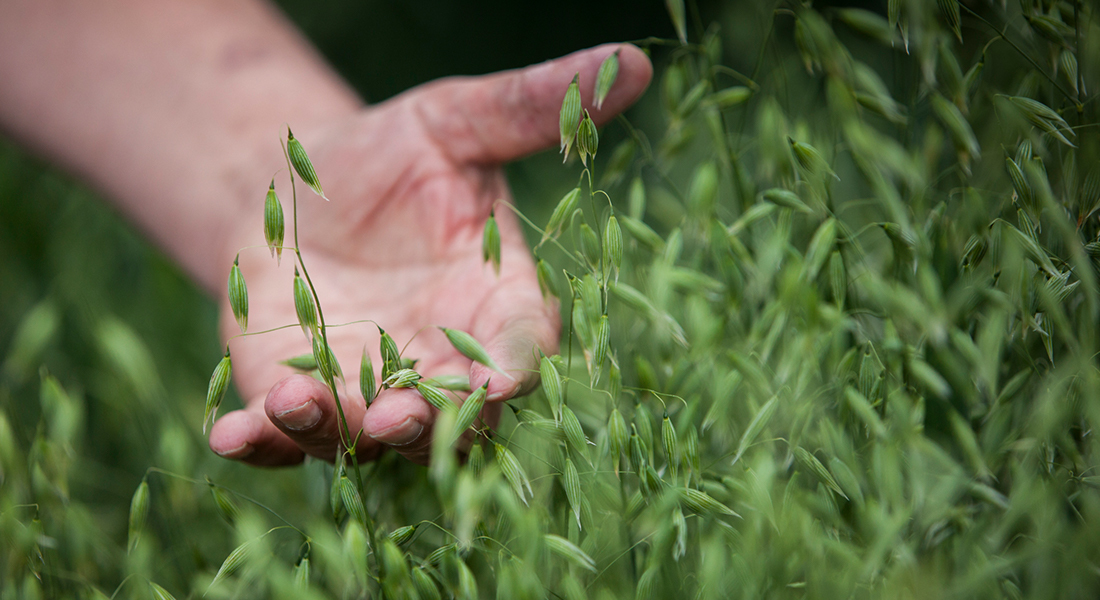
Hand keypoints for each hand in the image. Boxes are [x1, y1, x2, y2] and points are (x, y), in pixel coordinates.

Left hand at [208, 44, 651, 464]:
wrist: (288, 182)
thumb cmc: (387, 154)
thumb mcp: (453, 121)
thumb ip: (529, 106)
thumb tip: (632, 60)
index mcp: (491, 301)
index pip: (520, 344)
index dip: (515, 366)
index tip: (501, 381)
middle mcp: (437, 358)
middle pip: (452, 416)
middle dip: (429, 426)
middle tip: (400, 418)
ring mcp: (367, 386)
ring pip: (365, 436)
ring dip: (335, 432)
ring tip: (298, 403)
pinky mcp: (297, 393)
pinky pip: (284, 435)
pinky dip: (262, 442)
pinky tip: (231, 434)